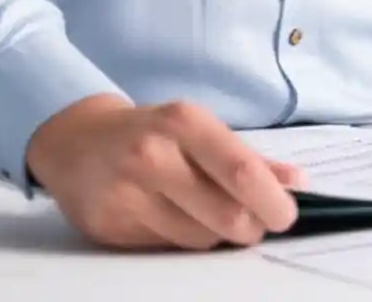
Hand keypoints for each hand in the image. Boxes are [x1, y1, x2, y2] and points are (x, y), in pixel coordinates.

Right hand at [27, 95, 305, 249]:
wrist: (75, 139)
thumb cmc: (153, 132)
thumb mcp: (199, 128)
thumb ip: (249, 157)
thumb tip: (296, 184)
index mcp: (183, 123)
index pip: (240, 171)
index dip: (271, 201)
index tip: (287, 216)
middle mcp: (152, 156)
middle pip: (225, 215)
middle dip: (251, 227)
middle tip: (256, 224)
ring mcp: (126, 195)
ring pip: (199, 239)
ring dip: (219, 236)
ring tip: (213, 216)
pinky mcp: (108, 228)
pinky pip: (167, 248)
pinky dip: (183, 240)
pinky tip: (176, 219)